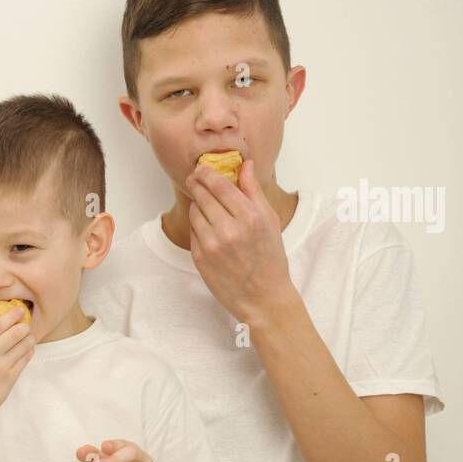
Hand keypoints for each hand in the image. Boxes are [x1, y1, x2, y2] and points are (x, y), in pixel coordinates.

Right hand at [0, 305, 33, 426]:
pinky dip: (29, 352)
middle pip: (16, 332)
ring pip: (24, 345)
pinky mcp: (10, 378)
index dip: (13, 314)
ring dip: (29, 338)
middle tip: (26, 325)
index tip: (20, 310)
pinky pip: (25, 359)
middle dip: (25, 326)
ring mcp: (1, 366)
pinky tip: (27, 350)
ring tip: (28, 337)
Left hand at [185, 158, 295, 323]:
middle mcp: (229, 230)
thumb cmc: (270, 258)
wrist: (262, 297)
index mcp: (250, 218)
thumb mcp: (270, 221)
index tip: (201, 168)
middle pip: (203, 196)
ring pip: (194, 212)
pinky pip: (192, 231)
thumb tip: (244, 165)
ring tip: (205, 205)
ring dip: (197, 205)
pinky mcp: (200, 258)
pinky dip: (197, 225)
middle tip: (194, 178)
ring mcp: (212, 245)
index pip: (220, 186)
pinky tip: (207, 226)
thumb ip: (254, 191)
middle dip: (197, 184)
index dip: (207, 174)